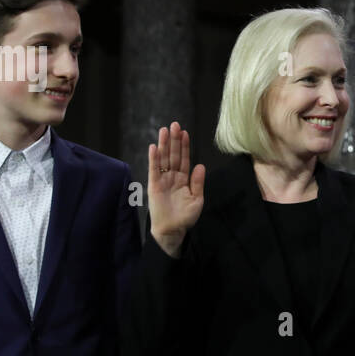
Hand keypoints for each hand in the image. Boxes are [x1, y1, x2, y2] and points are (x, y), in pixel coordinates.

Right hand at [147, 122, 205, 256]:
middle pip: (173, 155)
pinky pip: (154, 170)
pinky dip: (153, 159)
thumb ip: (197, 182)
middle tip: (175, 124)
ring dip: (163, 145)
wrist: (172, 231)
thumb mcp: (197, 199)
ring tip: (164, 130)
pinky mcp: (154, 186)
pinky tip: (154, 147)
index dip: (184, 146)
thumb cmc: (185, 217)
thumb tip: (200, 165)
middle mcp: (172, 177)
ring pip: (163, 159)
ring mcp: (162, 180)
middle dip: (174, 140)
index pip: (183, 159)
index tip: (185, 132)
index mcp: (183, 179)